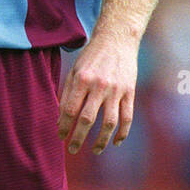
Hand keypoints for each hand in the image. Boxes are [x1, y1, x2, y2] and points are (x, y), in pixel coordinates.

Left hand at [57, 31, 137, 154]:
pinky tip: (116, 142)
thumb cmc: (92, 56)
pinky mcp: (130, 92)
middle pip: (87, 120)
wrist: (117, 39)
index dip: (64, 126)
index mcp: (82, 80)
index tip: (60, 136)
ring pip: (109, 123)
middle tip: (72, 150)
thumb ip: (68, 93)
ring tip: (94, 151)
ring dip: (101, 140)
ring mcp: (117, 90)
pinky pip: (127, 117)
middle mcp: (99, 86)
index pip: (70, 110)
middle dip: (78, 138)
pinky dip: (123, 133)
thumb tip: (60, 119)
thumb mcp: (75, 70)